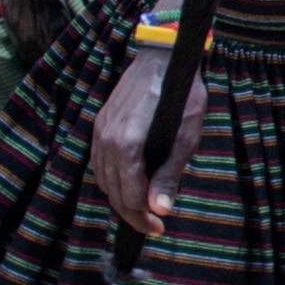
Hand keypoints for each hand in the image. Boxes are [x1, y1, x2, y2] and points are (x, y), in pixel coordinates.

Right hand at [89, 46, 183, 238]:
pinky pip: (100, 162)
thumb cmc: (181, 94)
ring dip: (119, 198)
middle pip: (112, 191)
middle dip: (131, 214)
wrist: (164, 56)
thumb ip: (170, 174)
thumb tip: (160, 210)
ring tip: (141, 210)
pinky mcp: (100, 123)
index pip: (128, 196)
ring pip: (102, 178)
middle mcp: (106, 139)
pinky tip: (129, 183)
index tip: (159, 228)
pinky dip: (112, 179)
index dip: (143, 218)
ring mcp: (99, 130)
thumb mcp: (185, 136)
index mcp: (126, 145)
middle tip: (152, 226)